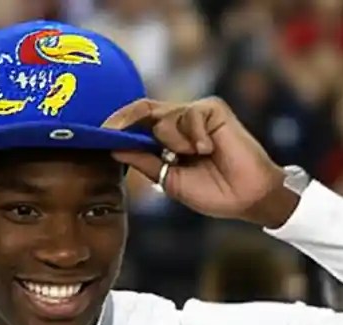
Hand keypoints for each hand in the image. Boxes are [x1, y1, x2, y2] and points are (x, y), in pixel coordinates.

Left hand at [102, 97, 295, 225]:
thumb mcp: (169, 178)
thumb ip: (144, 161)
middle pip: (144, 111)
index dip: (116, 127)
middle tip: (108, 131)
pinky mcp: (214, 109)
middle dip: (124, 121)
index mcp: (167, 140)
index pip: (137, 125)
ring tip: (196, 155)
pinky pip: (190, 114)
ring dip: (174, 140)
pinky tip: (207, 149)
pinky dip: (194, 135)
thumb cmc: (213, 191)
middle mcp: (179, 123)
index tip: (95, 135)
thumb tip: (112, 148)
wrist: (246, 197)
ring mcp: (197, 114)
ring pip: (165, 117)